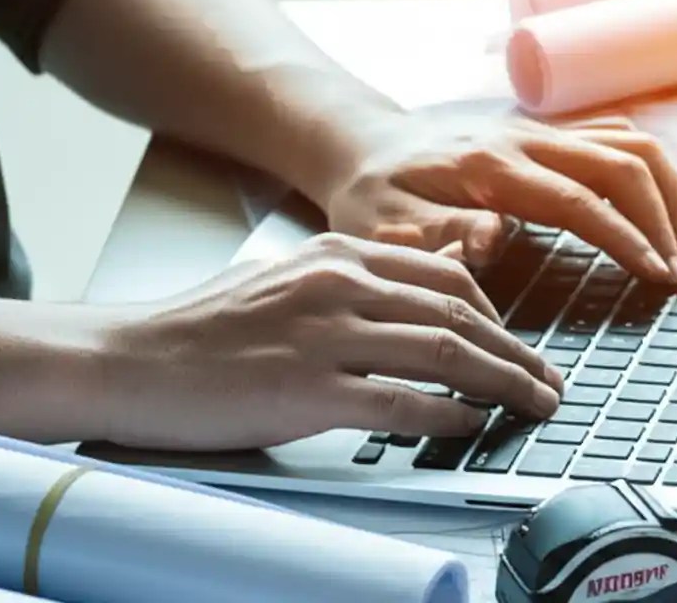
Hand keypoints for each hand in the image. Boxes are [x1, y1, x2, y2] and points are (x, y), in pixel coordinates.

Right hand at [94, 233, 562, 450]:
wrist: (127, 358)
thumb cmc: (204, 328)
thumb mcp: (287, 279)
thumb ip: (355, 282)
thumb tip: (425, 292)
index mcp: (338, 253)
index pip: (447, 276)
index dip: (497, 314)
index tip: (519, 342)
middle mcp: (340, 284)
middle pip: (460, 315)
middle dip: (516, 352)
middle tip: (549, 380)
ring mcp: (325, 335)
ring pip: (445, 353)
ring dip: (503, 382)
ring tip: (534, 403)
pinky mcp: (308, 390)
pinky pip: (402, 401)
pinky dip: (449, 414)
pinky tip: (472, 424)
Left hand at [313, 111, 676, 282]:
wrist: (364, 146)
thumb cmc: (374, 198)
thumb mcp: (383, 228)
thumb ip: (437, 237)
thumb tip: (494, 238)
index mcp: (489, 167)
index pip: (578, 199)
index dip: (627, 237)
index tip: (659, 274)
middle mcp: (525, 139)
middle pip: (622, 162)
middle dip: (663, 218)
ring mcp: (541, 131)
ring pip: (631, 143)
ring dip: (669, 192)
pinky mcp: (550, 133)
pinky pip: (618, 137)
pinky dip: (653, 171)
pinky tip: (665, 209)